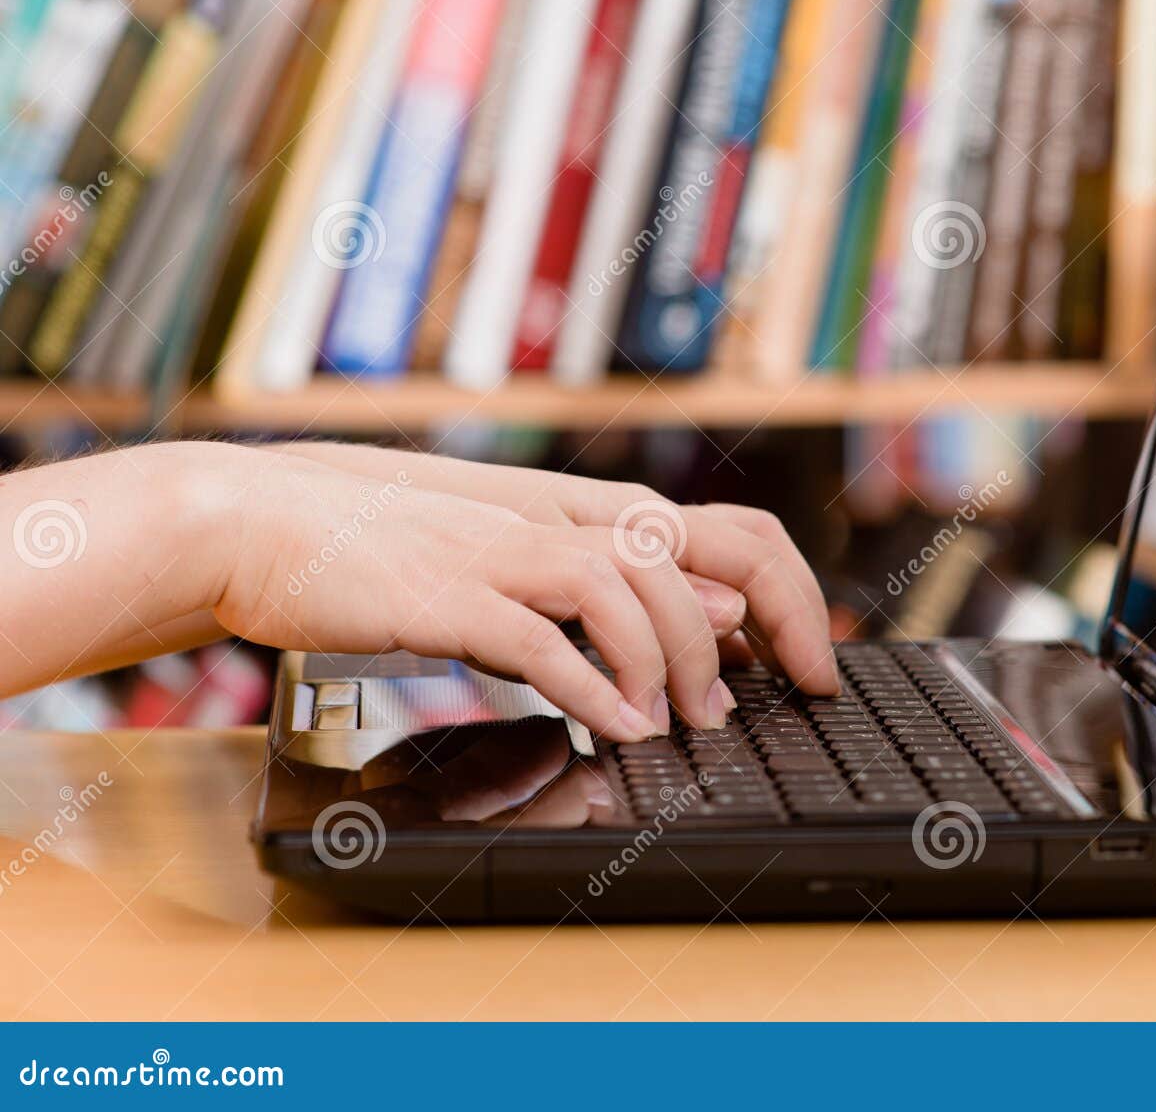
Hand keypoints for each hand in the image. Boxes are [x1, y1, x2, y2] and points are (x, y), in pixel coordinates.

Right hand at [270, 441, 837, 694]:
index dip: (784, 590)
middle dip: (757, 621)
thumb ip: (613, 589)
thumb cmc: (395, 551)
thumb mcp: (523, 563)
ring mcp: (500, 550)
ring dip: (670, 657)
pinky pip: (534, 637)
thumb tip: (716, 618)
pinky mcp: (445, 594)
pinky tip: (612, 725)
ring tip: (682, 721)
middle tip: (773, 695)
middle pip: (693, 548)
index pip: (724, 526)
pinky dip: (585, 684)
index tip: (808, 659)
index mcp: (579, 508)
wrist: (268, 524)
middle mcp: (552, 516)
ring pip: (624, 585)